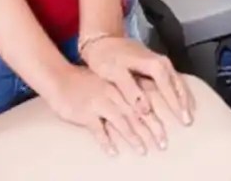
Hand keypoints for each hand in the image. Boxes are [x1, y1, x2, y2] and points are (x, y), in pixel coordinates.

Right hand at [43, 65, 160, 156]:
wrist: (59, 78)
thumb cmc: (86, 81)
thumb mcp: (111, 80)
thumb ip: (128, 89)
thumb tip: (147, 101)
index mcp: (123, 85)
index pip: (147, 99)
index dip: (159, 114)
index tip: (171, 127)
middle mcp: (115, 93)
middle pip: (138, 113)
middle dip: (152, 129)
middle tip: (163, 144)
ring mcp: (100, 102)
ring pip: (122, 122)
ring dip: (133, 138)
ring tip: (143, 150)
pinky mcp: (86, 113)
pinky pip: (98, 130)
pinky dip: (106, 142)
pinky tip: (113, 152)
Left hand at [80, 36, 194, 137]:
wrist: (103, 40)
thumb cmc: (106, 57)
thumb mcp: (115, 73)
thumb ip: (131, 90)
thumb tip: (145, 110)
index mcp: (153, 64)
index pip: (168, 87)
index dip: (176, 105)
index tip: (182, 120)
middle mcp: (161, 62)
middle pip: (178, 84)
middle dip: (185, 103)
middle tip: (190, 121)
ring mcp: (161, 62)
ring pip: (178, 81)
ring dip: (185, 97)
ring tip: (190, 113)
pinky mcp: (157, 64)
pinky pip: (174, 79)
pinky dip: (179, 91)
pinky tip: (182, 99)